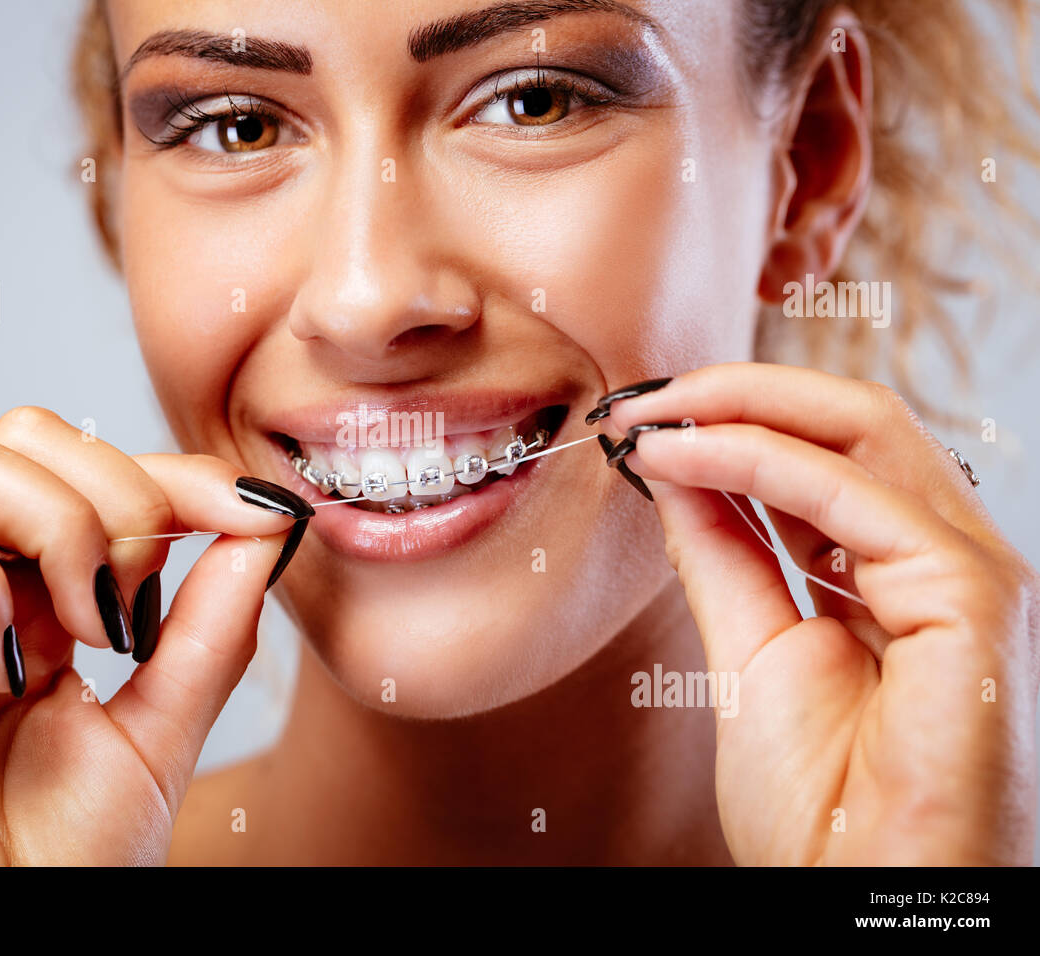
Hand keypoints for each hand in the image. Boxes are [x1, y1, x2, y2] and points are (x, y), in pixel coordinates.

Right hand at [0, 406, 309, 864]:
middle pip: (25, 434)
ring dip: (56, 528)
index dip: (178, 474)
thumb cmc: (72, 857)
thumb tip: (265, 520)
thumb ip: (214, 623)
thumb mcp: (166, 724)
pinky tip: (10, 672)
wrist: (10, 940)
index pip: (95, 470)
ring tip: (89, 631)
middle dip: (117, 494)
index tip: (256, 512)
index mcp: (42, 592)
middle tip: (143, 599)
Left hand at [596, 363, 1038, 864]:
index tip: (645, 422)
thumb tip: (676, 468)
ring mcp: (971, 573)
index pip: (827, 457)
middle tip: (642, 398)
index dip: (734, 424)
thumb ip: (723, 554)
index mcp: (903, 577)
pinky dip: (755, 456)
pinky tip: (680, 453)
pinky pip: (852, 491)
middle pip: (853, 423)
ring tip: (648, 414)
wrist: (864, 904)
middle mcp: (945, 562)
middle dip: (737, 394)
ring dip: (738, 406)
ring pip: (861, 430)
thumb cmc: (826, 811)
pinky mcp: (973, 595)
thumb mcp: (749, 651)